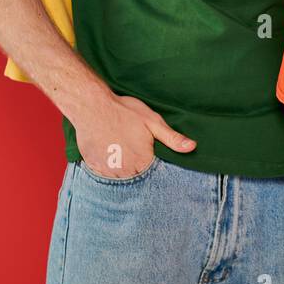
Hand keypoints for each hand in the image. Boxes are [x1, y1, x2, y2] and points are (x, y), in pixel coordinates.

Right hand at [74, 91, 195, 178]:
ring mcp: (108, 171)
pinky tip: (108, 153)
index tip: (148, 156)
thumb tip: (192, 147)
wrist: (91, 105)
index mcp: (143, 161)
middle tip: (130, 149)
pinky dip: (107, 168)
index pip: (153, 176)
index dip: (152, 167)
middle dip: (137, 169)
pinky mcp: (94, 167)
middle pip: (136, 178)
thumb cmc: (124, 111)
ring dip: (122, 170)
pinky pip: (104, 175)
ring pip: (120, 178)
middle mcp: (126, 170)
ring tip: (120, 151)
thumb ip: (172, 138)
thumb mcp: (152, 121)